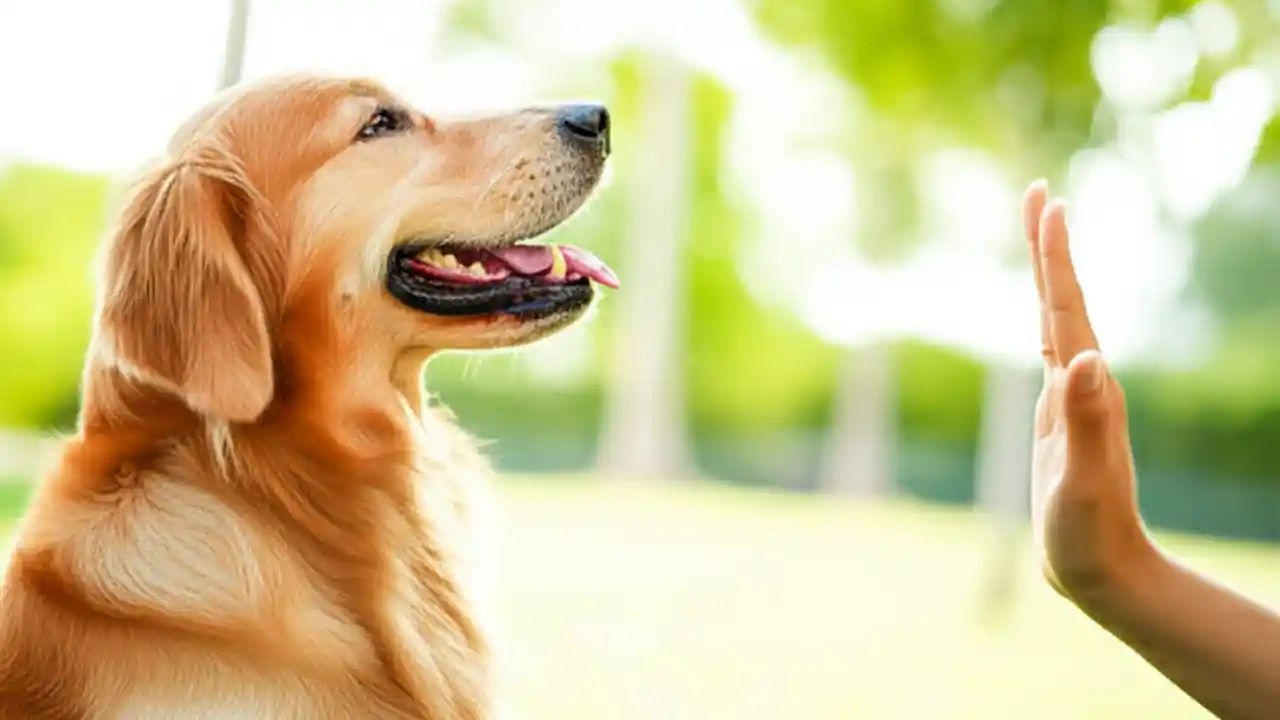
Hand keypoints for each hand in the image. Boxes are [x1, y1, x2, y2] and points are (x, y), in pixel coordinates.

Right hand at [1022, 181, 1154, 603]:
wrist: (1103, 569)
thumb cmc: (1090, 529)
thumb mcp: (1085, 478)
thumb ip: (1086, 419)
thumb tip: (1085, 356)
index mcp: (1086, 387)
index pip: (1065, 307)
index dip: (1054, 256)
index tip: (1048, 202)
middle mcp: (1084, 381)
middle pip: (1062, 299)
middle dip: (1048, 247)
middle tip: (1038, 194)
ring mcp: (1073, 397)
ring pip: (1056, 319)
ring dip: (1046, 274)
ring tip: (1038, 234)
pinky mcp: (1060, 415)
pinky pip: (1049, 349)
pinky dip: (1041, 318)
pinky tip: (1039, 317)